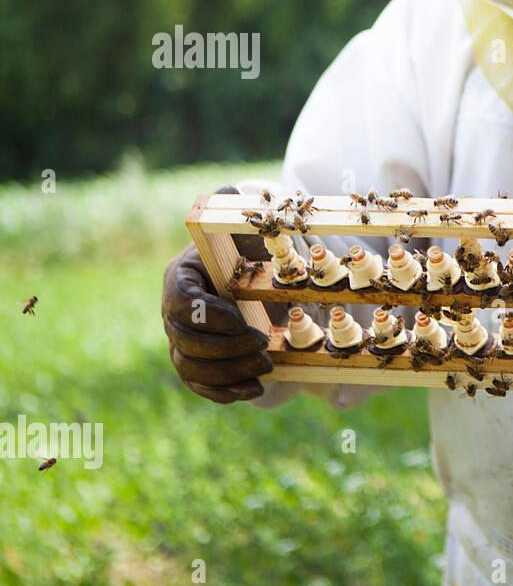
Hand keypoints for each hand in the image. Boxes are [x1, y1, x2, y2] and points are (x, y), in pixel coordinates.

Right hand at [161, 186, 271, 402]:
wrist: (248, 280)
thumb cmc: (245, 252)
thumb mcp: (244, 231)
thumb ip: (235, 213)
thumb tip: (230, 193)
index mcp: (180, 277)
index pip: (178, 302)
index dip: (206, 316)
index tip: (240, 320)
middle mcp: (172, 312)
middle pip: (184, 339)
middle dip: (225, 347)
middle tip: (262, 344)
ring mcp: (180, 340)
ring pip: (191, 366)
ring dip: (230, 371)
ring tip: (266, 367)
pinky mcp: (195, 364)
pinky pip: (200, 386)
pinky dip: (225, 392)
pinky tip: (255, 389)